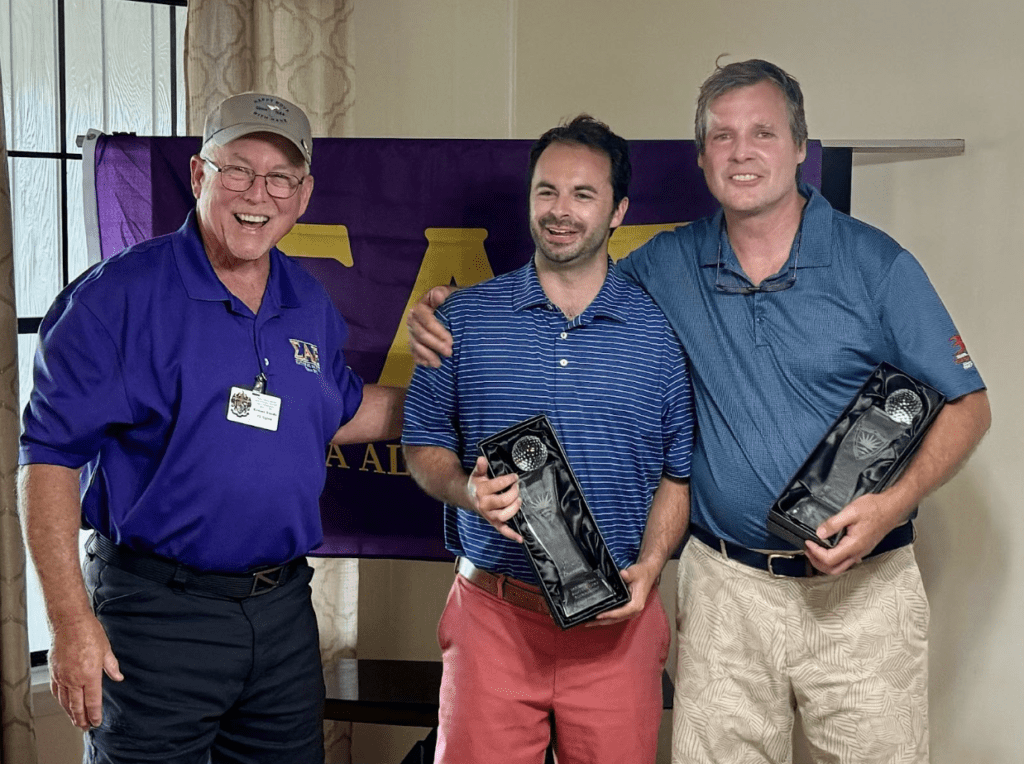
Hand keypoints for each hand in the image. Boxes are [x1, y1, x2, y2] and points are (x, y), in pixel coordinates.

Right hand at [49, 613, 122, 728]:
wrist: (69, 622)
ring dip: (70, 713)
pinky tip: (63, 703)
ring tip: (75, 720)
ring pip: (64, 701)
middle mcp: (74, 678)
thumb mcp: (106, 649)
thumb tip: (118, 677)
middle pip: (77, 705)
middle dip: (81, 719)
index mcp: (90, 674)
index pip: (92, 701)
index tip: (96, 722)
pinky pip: (56, 691)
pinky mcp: (54, 672)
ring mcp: (62, 676)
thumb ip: (112, 667)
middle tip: (84, 727)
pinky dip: (60, 700)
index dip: (94, 714)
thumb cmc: (89, 633)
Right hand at [407, 286, 456, 367]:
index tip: (450, 340)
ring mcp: (413, 332)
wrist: (456, 310)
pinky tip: (430, 365)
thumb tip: (438, 296)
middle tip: (449, 352)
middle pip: (420, 333)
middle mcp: (414, 319)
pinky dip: (421, 359)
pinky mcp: (415, 343)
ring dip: (427, 354)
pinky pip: (414, 353)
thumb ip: (445, 294)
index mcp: (422, 306)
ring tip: (439, 363)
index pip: (425, 318)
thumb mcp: (452, 295)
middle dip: (434, 344)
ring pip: (416, 345)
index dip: (436, 330)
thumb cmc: (455, 302)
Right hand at [467, 456, 523, 542]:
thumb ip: (480, 467)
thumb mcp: (477, 474)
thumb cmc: (477, 484)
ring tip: (519, 500)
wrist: (468, 497)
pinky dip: (511, 535)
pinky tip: (521, 538)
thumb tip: (482, 459)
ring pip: (504, 516)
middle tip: (518, 486)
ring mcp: (489, 515)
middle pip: (503, 500)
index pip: (498, 485)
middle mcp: (485, 505)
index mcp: (481, 492)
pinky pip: (502, 530)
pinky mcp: (493, 522)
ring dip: (514, 508)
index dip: (509, 480)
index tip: (515, 477)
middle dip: (514, 492)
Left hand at [590, 562, 659, 626]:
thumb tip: (622, 574)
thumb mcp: (635, 572)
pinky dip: (606, 617)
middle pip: (616, 619)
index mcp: (636, 604)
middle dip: (601, 621)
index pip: (621, 612)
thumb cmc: (641, 574)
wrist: (647, 573)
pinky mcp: (627, 609)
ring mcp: (630, 611)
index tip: (598, 616)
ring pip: (615, 619)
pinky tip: (597, 616)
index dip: (609, 614)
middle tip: (587, 622)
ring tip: (589, 622)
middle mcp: (634, 611)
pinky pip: (615, 615)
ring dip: (602, 621)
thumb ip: (628, 574)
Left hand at [803, 493, 898, 574]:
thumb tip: (820, 533)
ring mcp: (860, 552)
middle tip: (808, 551)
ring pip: (840, 567)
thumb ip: (833, 523)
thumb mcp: (850, 512)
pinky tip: (828, 548)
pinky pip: (845, 560)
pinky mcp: (861, 548)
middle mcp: (858, 552)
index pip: (829, 559)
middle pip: (833, 569)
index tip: (808, 542)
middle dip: (817, 562)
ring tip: (815, 550)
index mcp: (854, 545)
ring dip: (824, 562)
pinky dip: (833, 558)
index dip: (815, 552)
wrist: (892, 508)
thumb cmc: (875, 509)